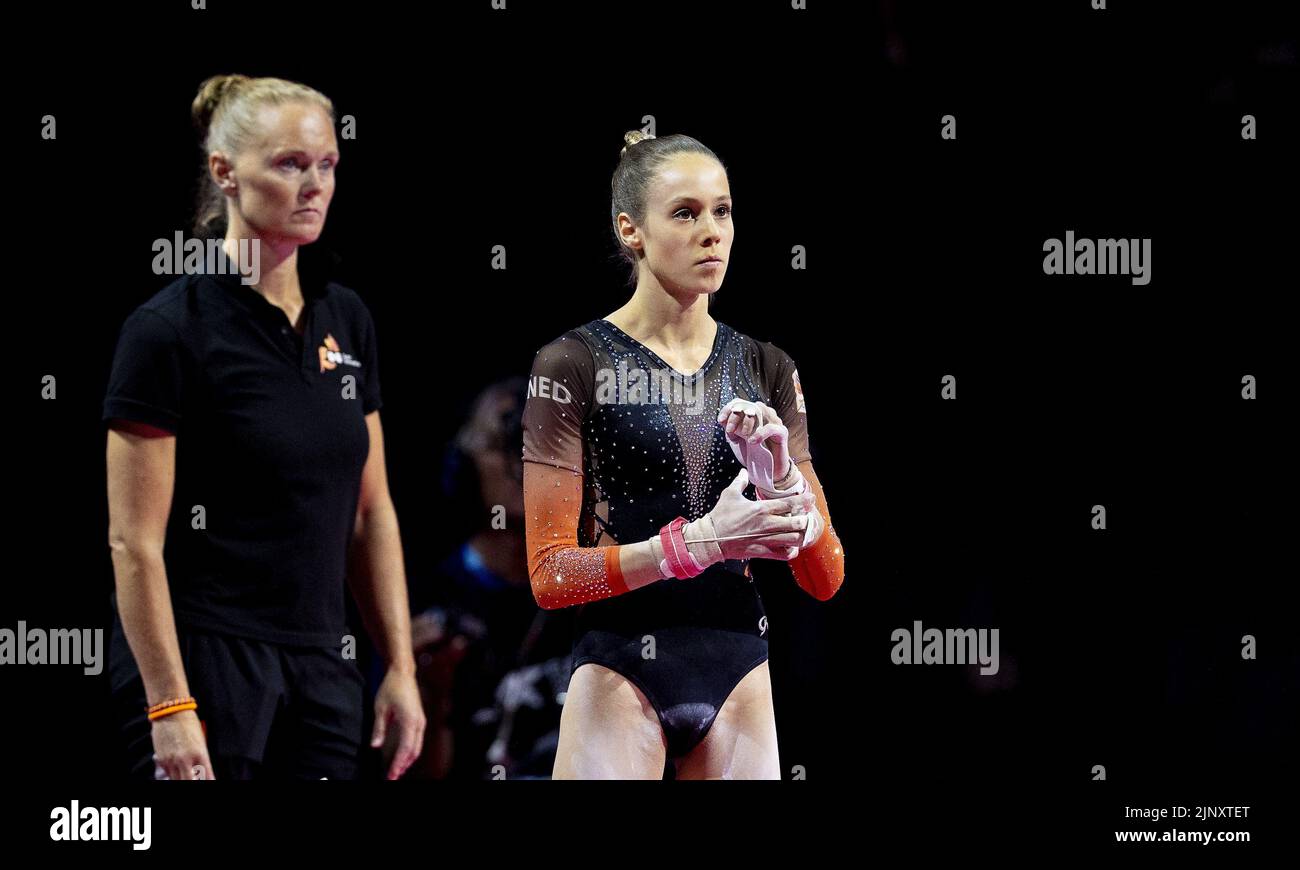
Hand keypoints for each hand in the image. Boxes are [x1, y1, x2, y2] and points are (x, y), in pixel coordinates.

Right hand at [151, 710, 214, 779]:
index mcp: (199, 753)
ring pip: (177, 780)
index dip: (209, 781)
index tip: (210, 781)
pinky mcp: (162, 760)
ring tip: (187, 776)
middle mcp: (185, 760)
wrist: (170, 713)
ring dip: (182, 779)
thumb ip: (201, 757)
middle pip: (189, 782)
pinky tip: (178, 773)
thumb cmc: (189, 724)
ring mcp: (172, 761)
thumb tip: (203, 772)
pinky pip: (168, 774)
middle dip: (193, 782)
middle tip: (196, 779)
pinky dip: (173, 775)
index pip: (206, 776)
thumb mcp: (201, 740)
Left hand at [371, 667, 426, 779]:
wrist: (403, 672)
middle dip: (403, 766)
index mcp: (410, 721)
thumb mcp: (380, 708)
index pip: (405, 749)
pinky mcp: (419, 719)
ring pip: (417, 747)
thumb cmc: (391, 688)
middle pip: (414, 751)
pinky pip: (417, 740)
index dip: (398, 764)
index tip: (391, 775)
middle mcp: (419, 723)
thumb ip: (379, 729)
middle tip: (392, 777)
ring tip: (397, 771)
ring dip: (408, 760)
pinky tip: (403, 758)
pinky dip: (410, 751)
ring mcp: (421, 721)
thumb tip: (375, 746)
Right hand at [684, 468, 815, 563]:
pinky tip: (790, 547)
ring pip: (794, 539)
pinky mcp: (762, 551)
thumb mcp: (730, 494)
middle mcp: (767, 524)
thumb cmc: (720, 515)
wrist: (712, 538)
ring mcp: (766, 539)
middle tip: (806, 517)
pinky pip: (784, 555)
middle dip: (805, 520)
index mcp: (761, 508)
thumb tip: (743, 471)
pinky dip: (791, 551)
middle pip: (797, 523)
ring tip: (800, 532)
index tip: (811, 498)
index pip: (789, 503)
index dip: (803, 500)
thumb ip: (740, 481)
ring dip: (800, 535)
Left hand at [717, 399, 793, 493]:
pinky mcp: (782, 432)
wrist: (768, 470)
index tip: (720, 420)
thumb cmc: (753, 453)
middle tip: (730, 430)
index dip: (729, 409)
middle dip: (736, 416)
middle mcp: (764, 414)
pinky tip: (752, 441)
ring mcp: (774, 421)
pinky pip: (771, 428)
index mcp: (753, 414)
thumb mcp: (738, 440)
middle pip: (749, 405)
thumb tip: (722, 420)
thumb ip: (731, 429)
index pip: (740, 402)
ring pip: (760, 411)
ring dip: (747, 422)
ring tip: (742, 435)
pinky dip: (760, 433)